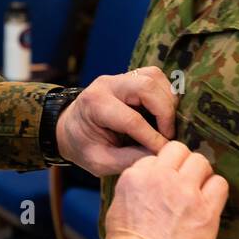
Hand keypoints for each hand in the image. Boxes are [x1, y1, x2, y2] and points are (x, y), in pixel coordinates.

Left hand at [55, 66, 176, 176]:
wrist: (70, 128)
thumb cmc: (84, 146)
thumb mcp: (99, 162)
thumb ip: (128, 159)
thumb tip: (159, 155)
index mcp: (94, 105)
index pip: (132, 119)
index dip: (153, 138)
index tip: (164, 151)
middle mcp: (107, 85)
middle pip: (146, 87)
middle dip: (164, 113)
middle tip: (168, 135)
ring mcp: (119, 77)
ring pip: (154, 77)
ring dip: (167, 100)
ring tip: (165, 124)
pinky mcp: (129, 76)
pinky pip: (155, 76)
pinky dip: (164, 93)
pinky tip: (162, 112)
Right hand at [104, 140, 227, 238]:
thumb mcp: (117, 210)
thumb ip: (134, 189)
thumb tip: (148, 184)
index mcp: (135, 177)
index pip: (156, 156)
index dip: (163, 169)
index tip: (165, 183)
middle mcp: (160, 177)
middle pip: (179, 150)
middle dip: (183, 164)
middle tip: (185, 182)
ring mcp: (185, 191)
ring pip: (201, 162)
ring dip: (201, 175)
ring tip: (198, 192)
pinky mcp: (206, 210)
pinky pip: (220, 184)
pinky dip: (216, 191)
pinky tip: (209, 205)